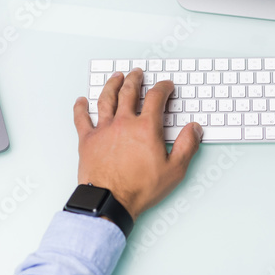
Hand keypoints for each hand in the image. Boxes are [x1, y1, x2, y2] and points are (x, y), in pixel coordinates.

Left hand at [73, 69, 202, 220]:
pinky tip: (81, 101)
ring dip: (112, 85)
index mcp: (146, 128)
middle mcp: (124, 123)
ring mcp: (103, 129)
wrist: (110, 201)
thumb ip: (186, 146)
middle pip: (129, 92)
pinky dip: (80, 107)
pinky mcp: (87, 140)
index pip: (156, 98)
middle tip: (138, 73)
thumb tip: (194, 129)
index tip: (166, 86)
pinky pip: (81, 118)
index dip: (163, 88)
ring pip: (106, 99)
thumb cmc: (139, 188)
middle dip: (135, 79)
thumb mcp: (174, 170)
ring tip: (116, 77)